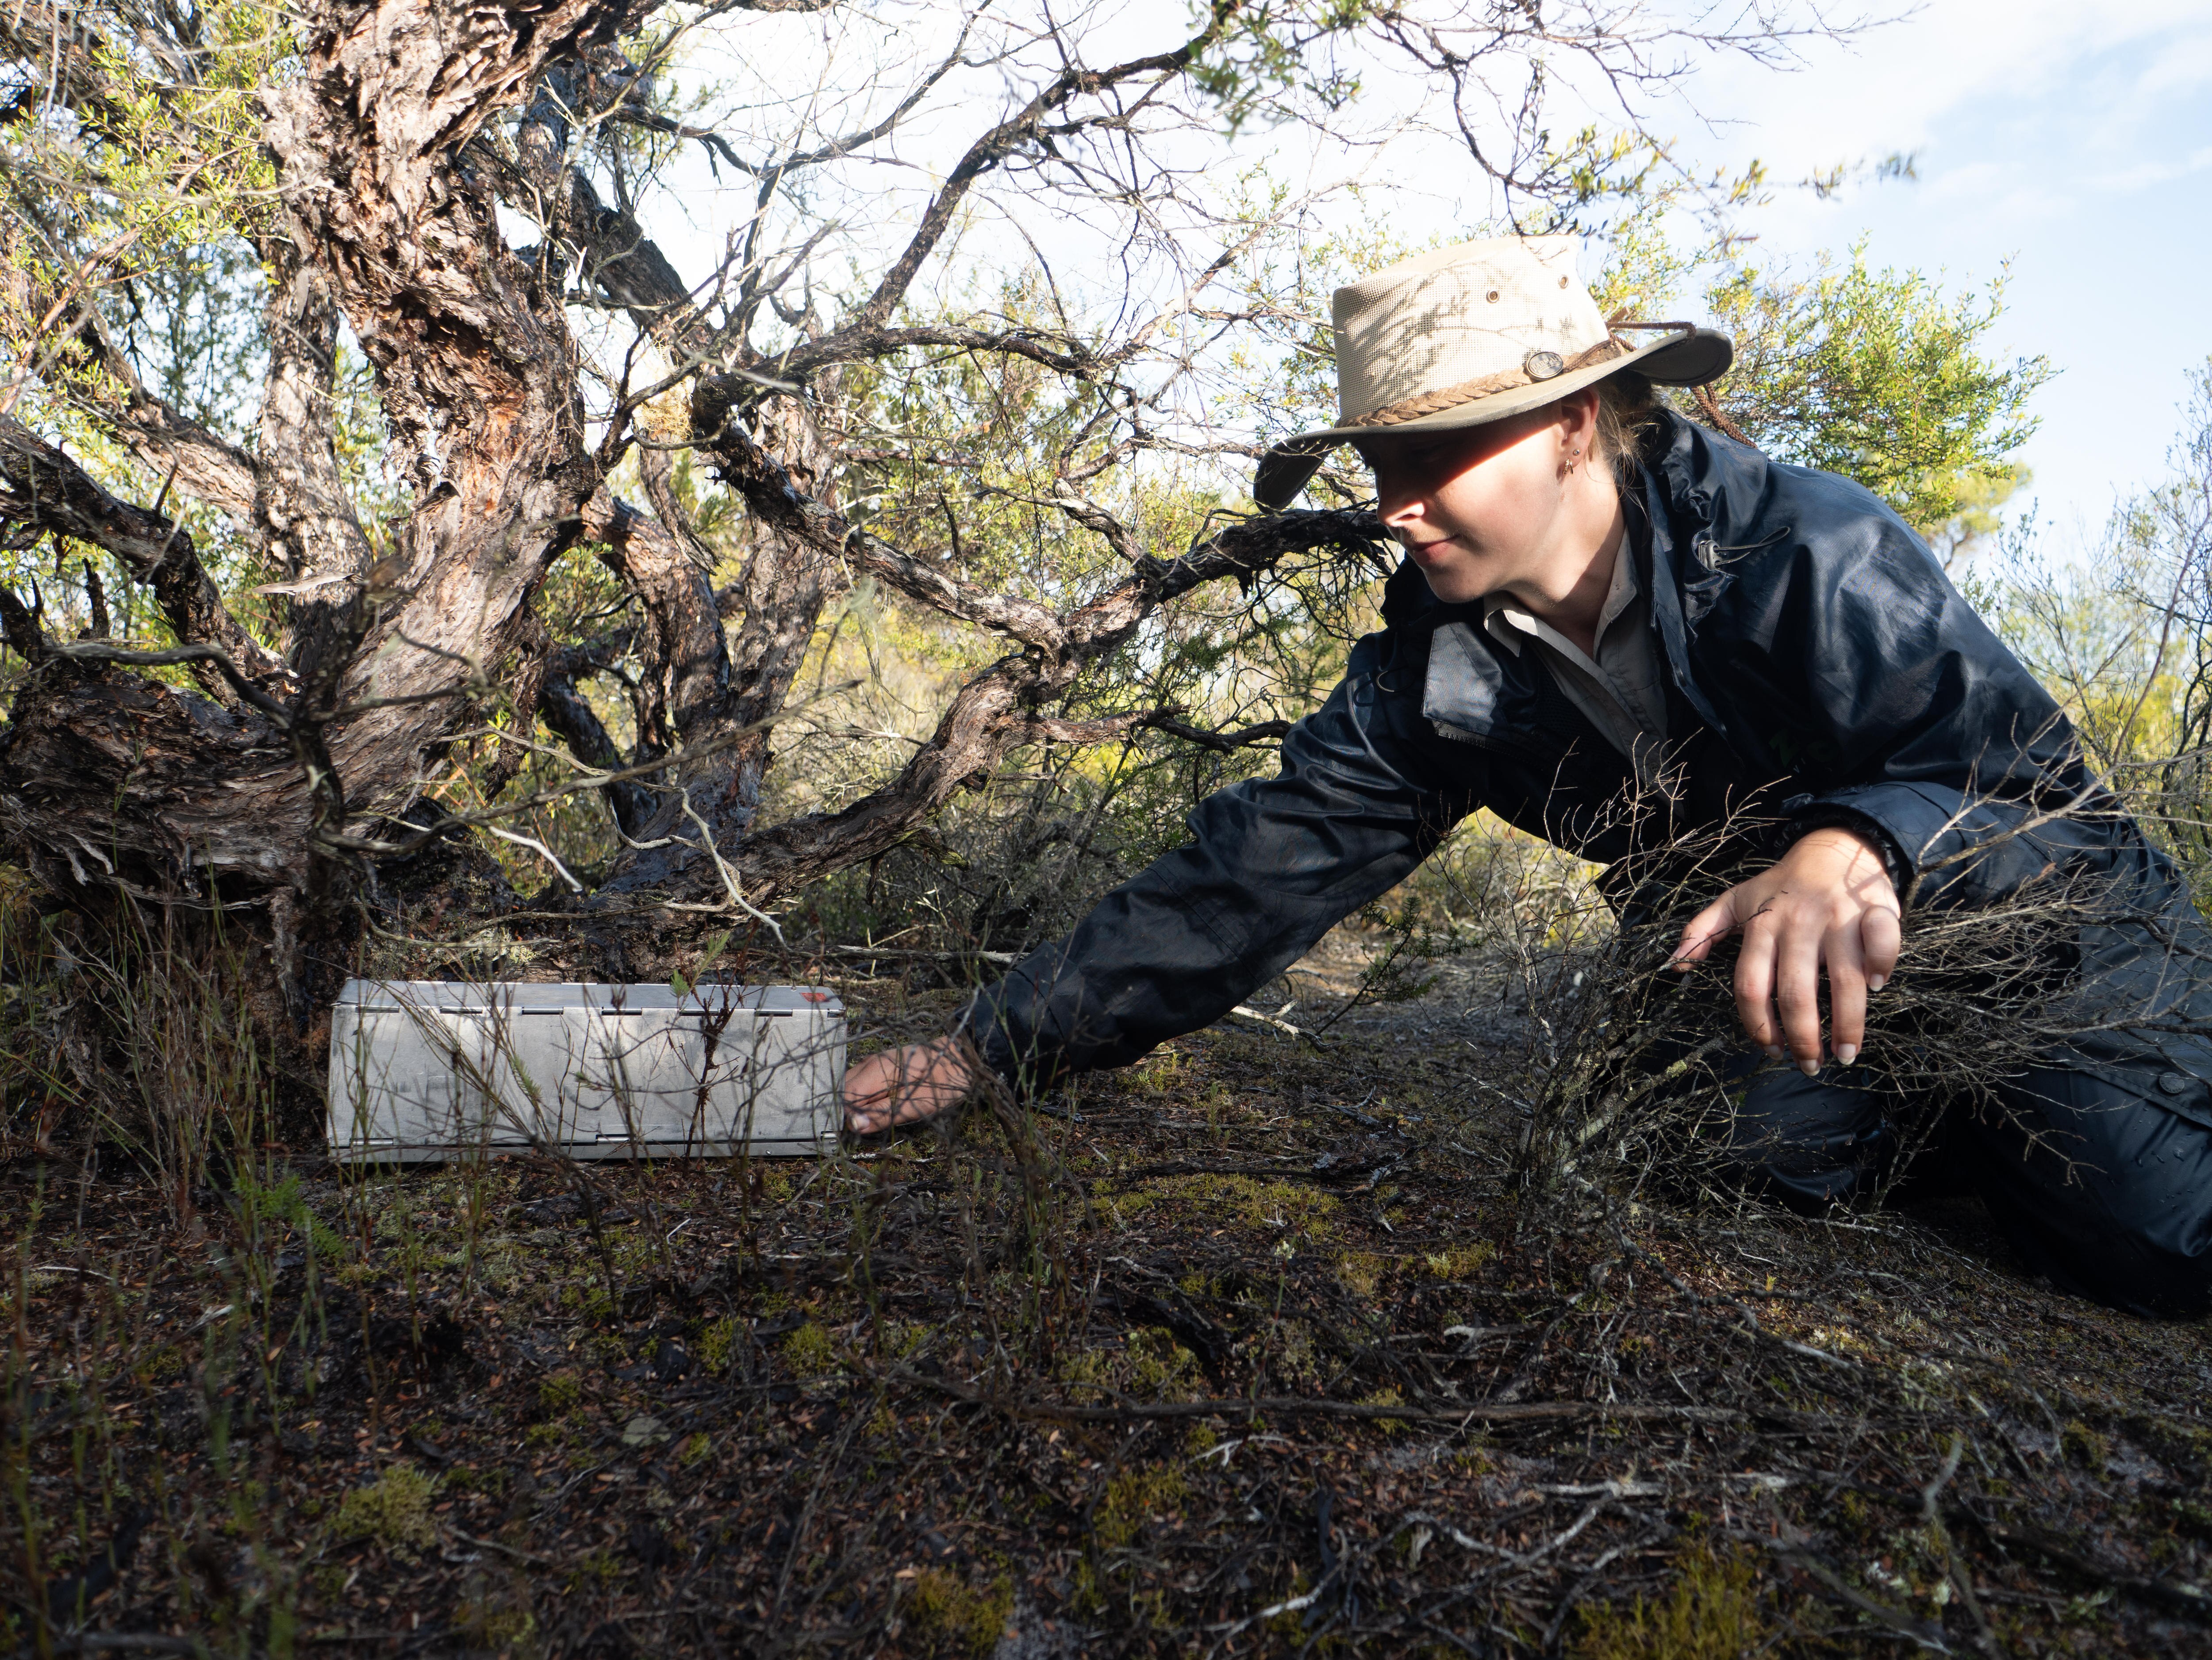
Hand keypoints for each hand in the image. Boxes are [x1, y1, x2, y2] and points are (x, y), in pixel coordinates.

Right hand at [843, 1038, 978, 1133]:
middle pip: (844, 1090)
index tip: (859, 1131)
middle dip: (850, 1111)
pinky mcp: (882, 1066)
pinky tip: (881, 1107)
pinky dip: (866, 1098)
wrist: (963, 1060)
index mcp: (876, 1070)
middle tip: (869, 1126)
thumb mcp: (916, 1105)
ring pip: (852, 1087)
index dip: (847, 1116)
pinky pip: (863, 1083)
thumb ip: (883, 1114)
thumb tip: (854, 1125)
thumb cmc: (943, 1084)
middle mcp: (870, 1062)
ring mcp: (875, 1062)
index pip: (844, 1095)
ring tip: (877, 1117)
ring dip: (858, 1105)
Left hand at [1667, 827, 1901, 1073]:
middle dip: (1802, 1036)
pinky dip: (1882, 964)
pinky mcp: (1875, 910)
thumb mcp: (1734, 901)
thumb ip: (1702, 930)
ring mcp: (1838, 918)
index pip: (1751, 986)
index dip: (1759, 1024)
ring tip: (1844, 1053)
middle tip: (1810, 1064)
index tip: (1772, 1050)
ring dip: (1846, 1023)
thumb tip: (1675, 964)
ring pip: (1843, 978)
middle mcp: (1798, 924)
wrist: (1832, 848)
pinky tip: (1876, 987)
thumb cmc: (1781, 885)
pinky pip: (1882, 940)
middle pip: (1796, 992)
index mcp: (1761, 926)